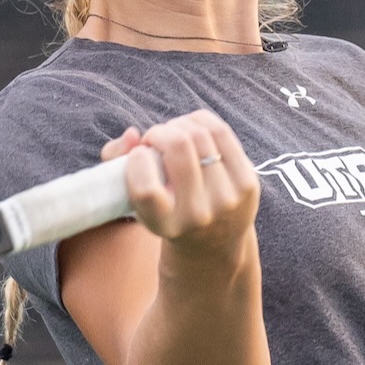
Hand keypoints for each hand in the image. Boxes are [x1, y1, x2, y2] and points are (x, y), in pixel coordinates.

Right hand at [101, 110, 259, 256]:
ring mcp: (228, 198)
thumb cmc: (165, 210)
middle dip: (159, 132)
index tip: (139, 157)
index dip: (137, 161)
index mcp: (165, 224)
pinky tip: (191, 130)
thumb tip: (133, 135)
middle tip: (155, 140)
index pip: (146, 188)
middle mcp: (198, 215)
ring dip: (179, 125)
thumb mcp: (135, 198)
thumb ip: (116, 162)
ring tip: (173, 135)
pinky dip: (200, 122)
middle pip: (178, 146)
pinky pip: (221, 131)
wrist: (213, 242)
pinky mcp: (248, 182)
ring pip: (199, 133)